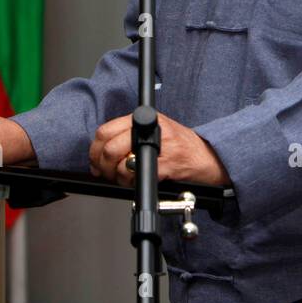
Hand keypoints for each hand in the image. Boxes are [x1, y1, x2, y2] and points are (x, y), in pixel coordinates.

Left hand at [91, 112, 230, 186]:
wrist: (207, 157)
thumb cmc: (180, 146)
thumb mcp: (155, 130)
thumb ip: (128, 135)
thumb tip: (99, 152)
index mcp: (146, 119)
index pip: (107, 130)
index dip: (95, 149)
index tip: (95, 159)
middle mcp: (152, 129)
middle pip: (111, 147)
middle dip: (103, 165)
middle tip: (105, 172)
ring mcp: (160, 147)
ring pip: (122, 164)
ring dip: (118, 177)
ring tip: (125, 177)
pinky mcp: (166, 166)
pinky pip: (137, 177)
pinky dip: (132, 183)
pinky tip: (137, 180)